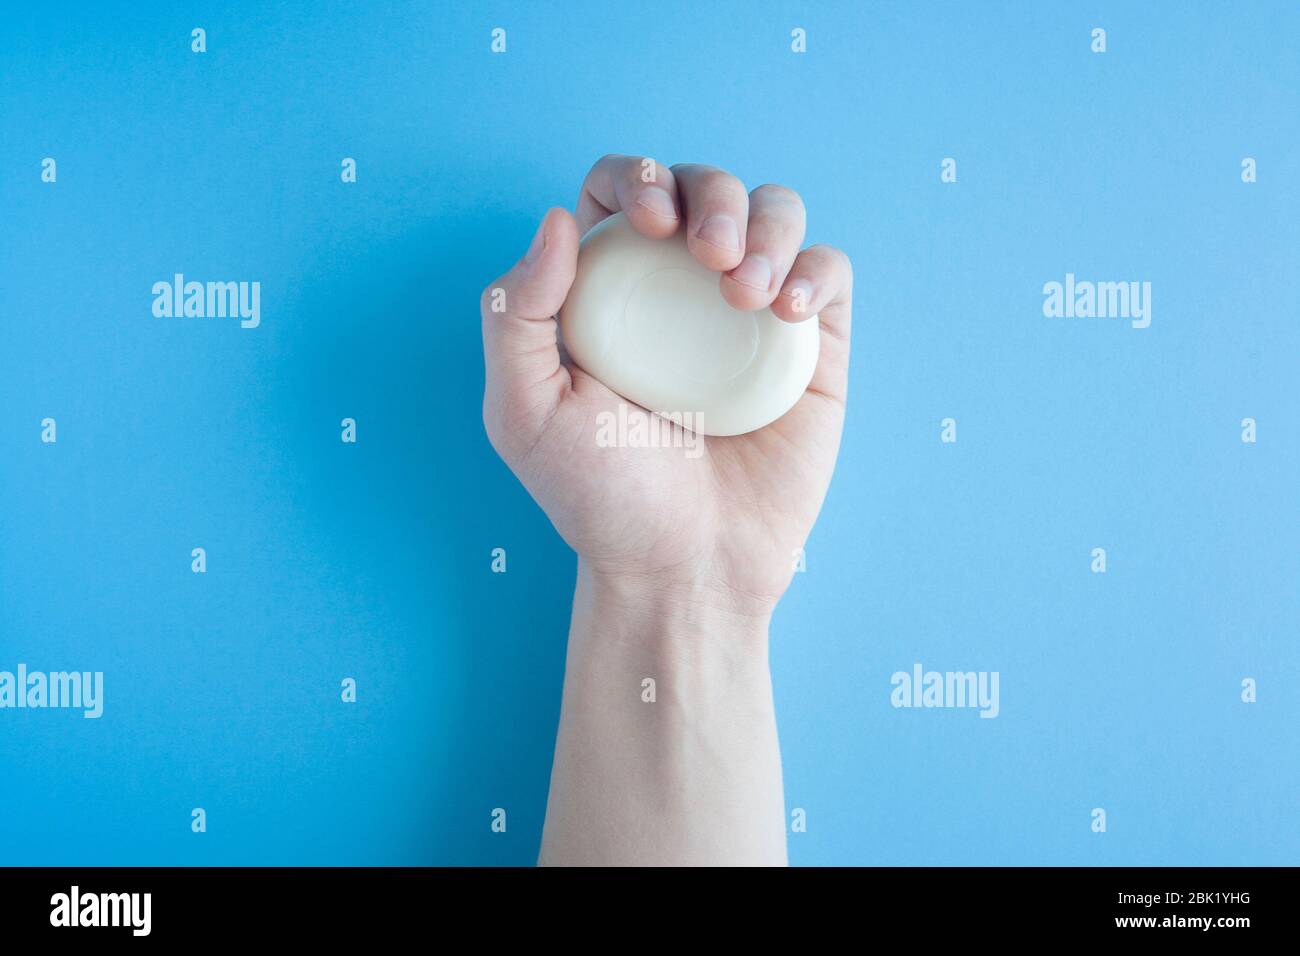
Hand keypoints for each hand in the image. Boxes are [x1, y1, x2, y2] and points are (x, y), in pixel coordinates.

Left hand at [481, 155, 852, 615]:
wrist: (684, 570)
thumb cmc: (600, 500)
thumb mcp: (523, 414)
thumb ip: (513, 315)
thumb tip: (556, 220)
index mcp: (611, 290)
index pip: (623, 189)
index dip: (638, 178)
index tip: (651, 226)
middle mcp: (681, 290)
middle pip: (706, 185)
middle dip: (711, 193)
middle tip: (706, 256)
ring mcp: (750, 315)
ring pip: (775, 213)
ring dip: (767, 224)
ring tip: (745, 294)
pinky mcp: (810, 350)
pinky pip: (829, 273)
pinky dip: (816, 269)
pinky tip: (787, 309)